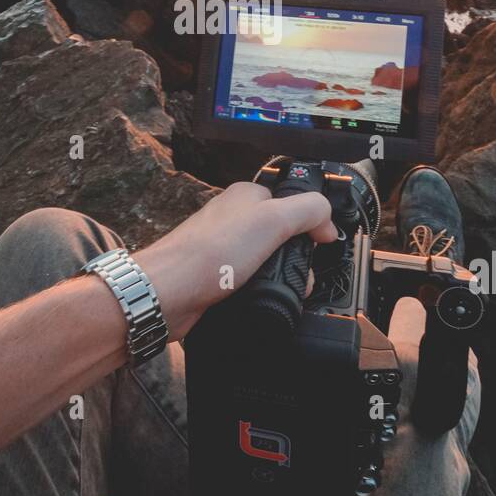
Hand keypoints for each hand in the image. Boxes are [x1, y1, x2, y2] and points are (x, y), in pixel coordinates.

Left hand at [134, 181, 337, 339]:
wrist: (168, 293)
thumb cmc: (211, 253)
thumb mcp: (273, 220)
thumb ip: (308, 211)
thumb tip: (328, 221)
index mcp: (247, 196)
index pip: (292, 203)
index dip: (311, 224)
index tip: (320, 244)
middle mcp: (234, 219)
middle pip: (282, 236)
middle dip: (295, 258)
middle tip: (298, 274)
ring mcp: (224, 248)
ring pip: (266, 262)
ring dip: (278, 279)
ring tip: (277, 290)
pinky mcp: (216, 276)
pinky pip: (249, 282)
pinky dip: (258, 292)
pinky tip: (257, 299)